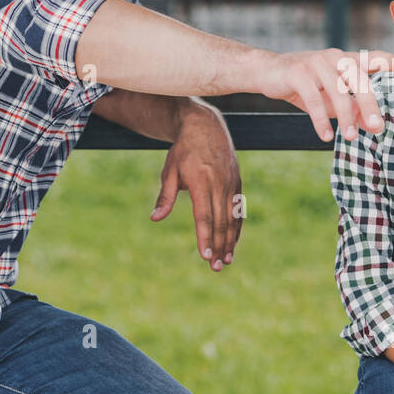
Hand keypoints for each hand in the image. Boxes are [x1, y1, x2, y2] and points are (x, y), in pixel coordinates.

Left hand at [150, 99, 241, 271]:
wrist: (206, 126)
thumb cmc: (183, 150)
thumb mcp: (170, 170)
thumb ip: (165, 195)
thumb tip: (155, 218)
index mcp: (201, 182)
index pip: (204, 216)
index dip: (205, 237)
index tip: (205, 256)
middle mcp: (219, 184)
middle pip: (220, 221)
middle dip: (219, 246)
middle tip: (216, 267)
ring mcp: (231, 183)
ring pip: (232, 218)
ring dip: (230, 241)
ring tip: (227, 260)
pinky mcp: (237, 183)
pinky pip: (238, 209)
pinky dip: (237, 227)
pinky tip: (234, 242)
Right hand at [257, 48, 393, 141]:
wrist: (267, 72)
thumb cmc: (305, 85)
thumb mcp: (331, 98)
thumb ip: (353, 108)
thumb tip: (374, 125)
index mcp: (345, 61)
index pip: (372, 59)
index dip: (390, 61)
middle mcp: (334, 58)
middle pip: (359, 80)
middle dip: (369, 105)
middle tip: (377, 127)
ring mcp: (316, 63)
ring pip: (337, 92)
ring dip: (345, 117)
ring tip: (349, 137)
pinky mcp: (298, 72)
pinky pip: (313, 100)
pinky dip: (320, 119)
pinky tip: (324, 135)